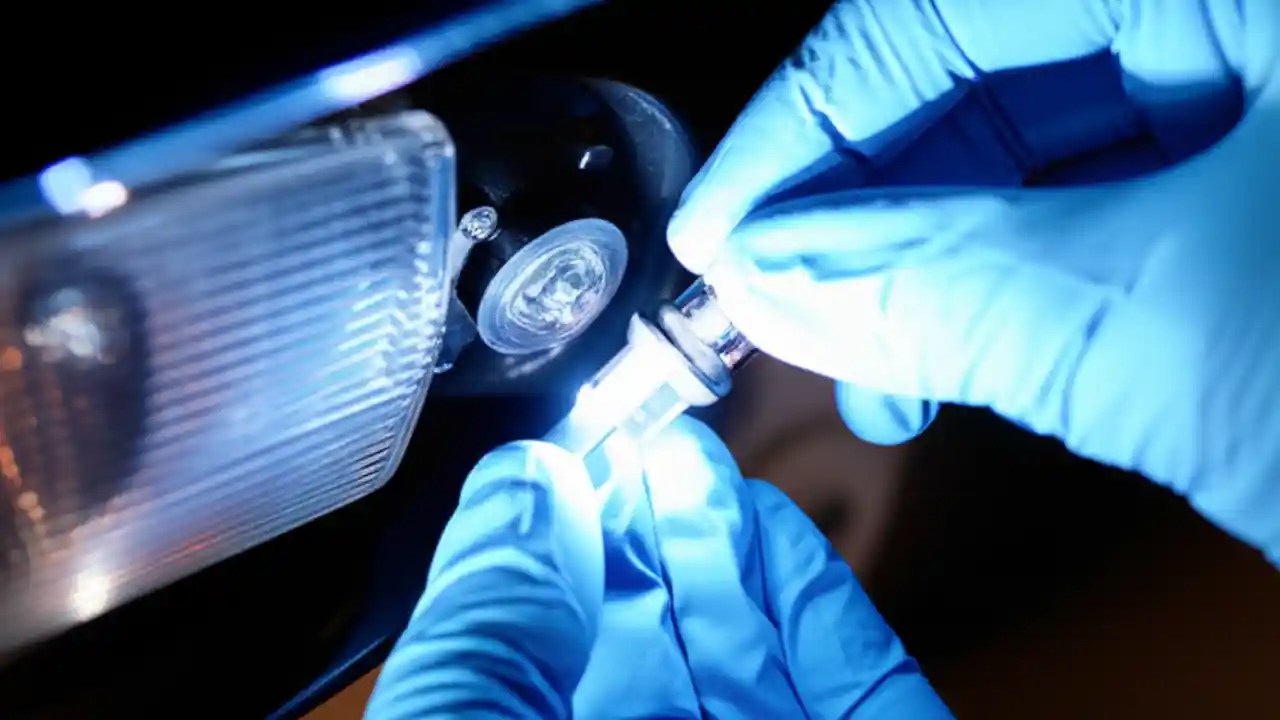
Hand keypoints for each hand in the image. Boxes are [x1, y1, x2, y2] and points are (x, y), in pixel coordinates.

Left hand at [364, 418, 950, 717]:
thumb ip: (483, 624)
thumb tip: (522, 487)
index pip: (548, 629)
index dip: (558, 528)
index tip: (567, 444)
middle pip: (659, 622)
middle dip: (648, 510)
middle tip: (641, 420)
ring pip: (757, 638)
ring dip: (730, 531)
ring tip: (694, 445)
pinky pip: (868, 683)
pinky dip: (827, 602)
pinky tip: (783, 523)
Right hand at [668, 0, 1279, 561]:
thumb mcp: (1161, 327)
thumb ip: (940, 289)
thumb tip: (767, 285)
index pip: (943, 10)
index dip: (802, 119)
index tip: (720, 229)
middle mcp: (1237, 23)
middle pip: (977, 77)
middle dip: (860, 206)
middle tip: (774, 304)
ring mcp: (1252, 98)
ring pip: (1032, 150)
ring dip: (925, 266)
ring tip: (864, 367)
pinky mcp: (1253, 187)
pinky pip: (1097, 209)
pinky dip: (1009, 288)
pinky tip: (951, 359)